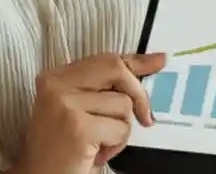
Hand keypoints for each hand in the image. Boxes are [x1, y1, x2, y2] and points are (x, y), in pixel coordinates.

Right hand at [12, 52, 166, 173]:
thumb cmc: (62, 148)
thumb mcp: (78, 110)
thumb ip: (106, 88)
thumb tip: (155, 61)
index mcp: (55, 78)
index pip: (105, 60)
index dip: (136, 61)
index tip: (160, 60)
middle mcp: (57, 85)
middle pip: (116, 70)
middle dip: (138, 94)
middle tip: (144, 118)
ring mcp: (66, 105)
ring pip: (123, 104)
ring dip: (121, 131)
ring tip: (99, 144)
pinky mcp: (79, 128)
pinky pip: (120, 128)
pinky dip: (116, 146)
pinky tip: (97, 155)